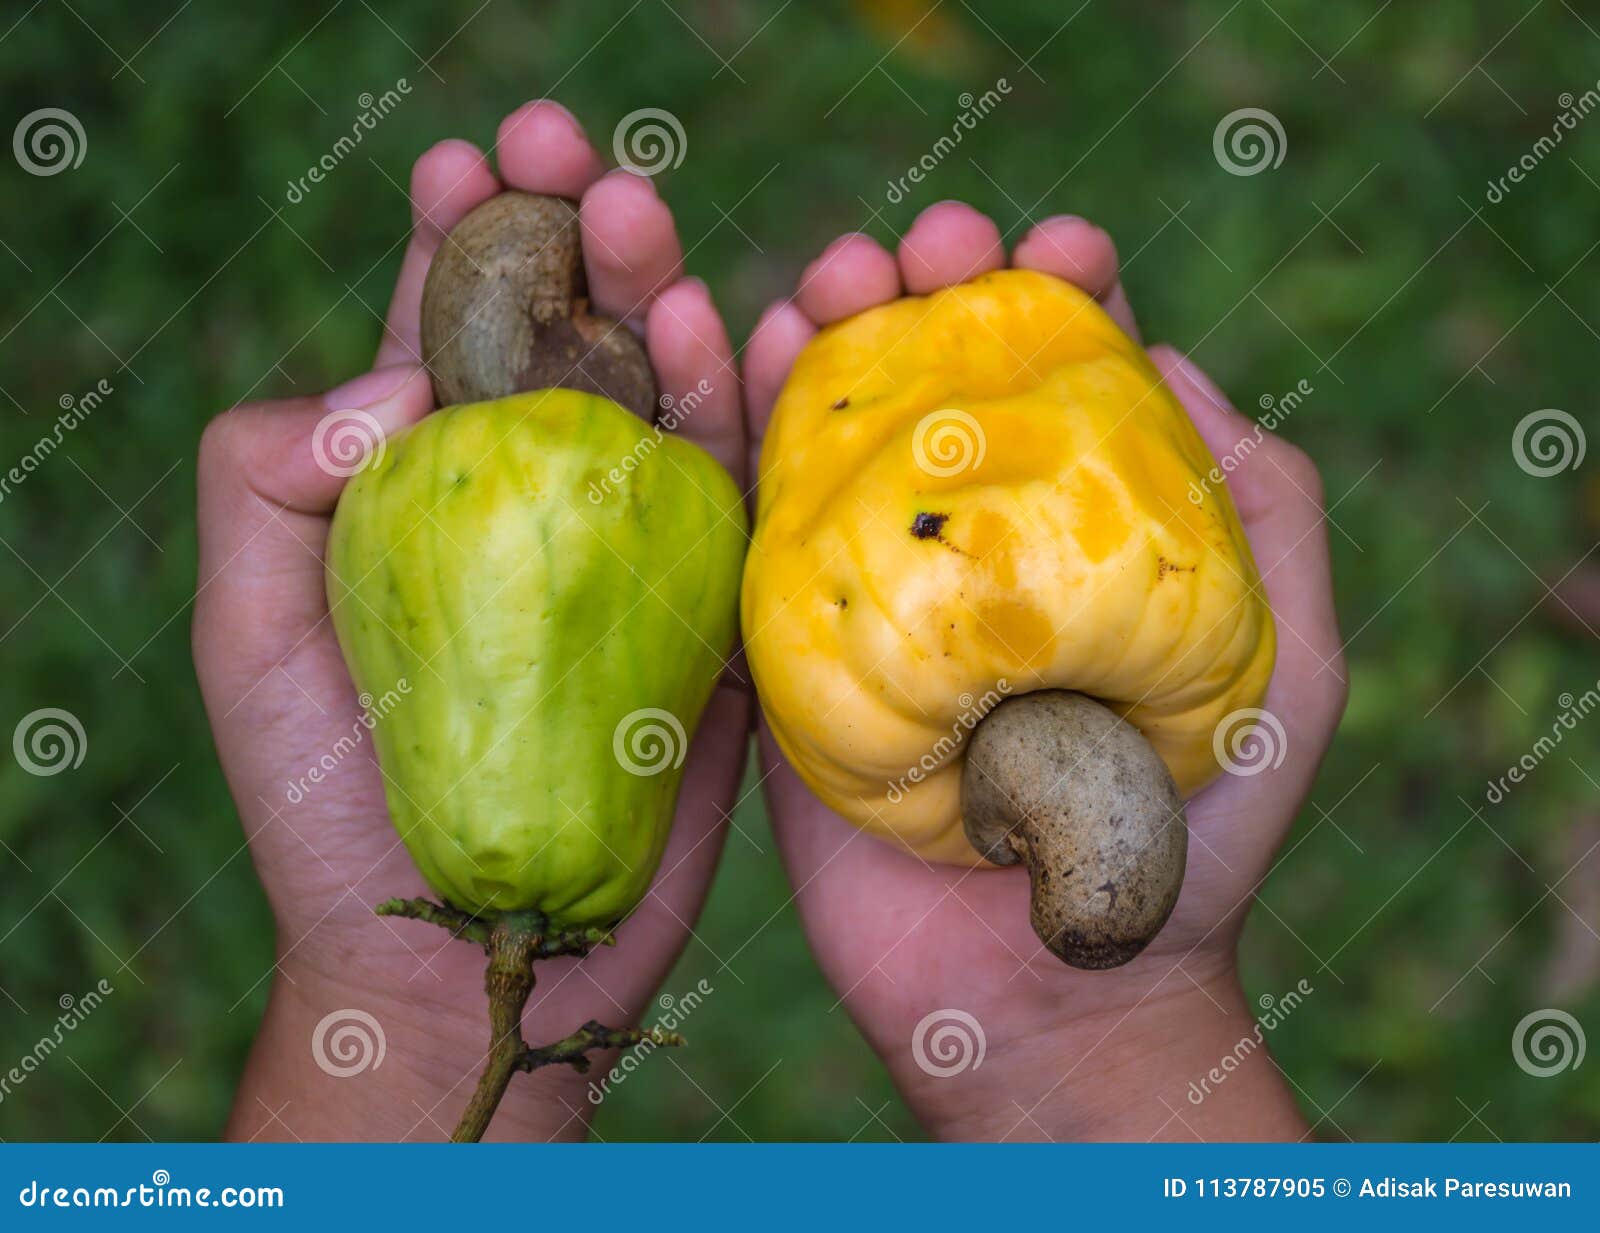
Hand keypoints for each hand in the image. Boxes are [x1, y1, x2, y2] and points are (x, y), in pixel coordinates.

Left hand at [194, 101, 747, 1141]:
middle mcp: (540, 499)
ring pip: (662, 390)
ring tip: (638, 222)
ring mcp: (635, 549)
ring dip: (658, 291)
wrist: (470, 946)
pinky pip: (740, 490)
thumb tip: (400, 373)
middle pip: (567, 333)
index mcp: (428, 486)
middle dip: (570, 230)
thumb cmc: (331, 801)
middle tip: (568, 154)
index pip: (444, 329)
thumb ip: (268, 483)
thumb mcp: (245, 632)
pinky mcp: (714, 608)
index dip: (455, 234)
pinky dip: (737, 405)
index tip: (462, 163)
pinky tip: (717, 335)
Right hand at [742, 205, 1345, 1140]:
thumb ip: (1269, 516)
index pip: (1070, 380)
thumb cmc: (1195, 847)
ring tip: (837, 272)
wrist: (1056, 996)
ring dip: (831, 330)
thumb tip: (1174, 359)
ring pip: (839, 431)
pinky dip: (746, 426)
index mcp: (1087, 540)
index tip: (1060, 245)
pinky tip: (748, 346)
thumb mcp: (1288, 669)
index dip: (1062, 291)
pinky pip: (757, 524)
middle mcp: (979, 553)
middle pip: (940, 385)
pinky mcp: (796, 654)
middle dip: (933, 289)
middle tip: (929, 244)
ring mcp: (882, 597)